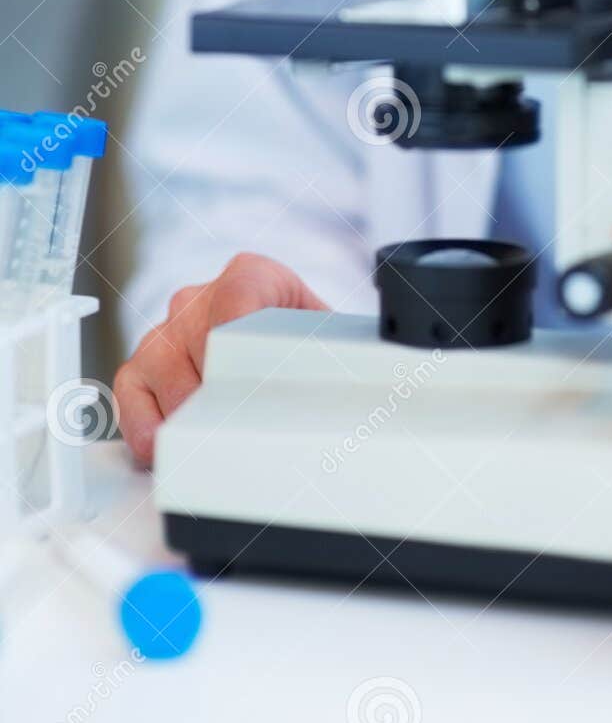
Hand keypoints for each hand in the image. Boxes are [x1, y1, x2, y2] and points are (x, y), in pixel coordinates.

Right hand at [114, 253, 328, 465]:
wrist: (277, 345)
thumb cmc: (300, 342)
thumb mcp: (323, 335)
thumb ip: (332, 345)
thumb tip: (369, 371)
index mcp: (251, 276)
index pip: (238, 296)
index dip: (242, 341)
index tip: (253, 380)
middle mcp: (200, 298)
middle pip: (200, 340)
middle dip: (222, 389)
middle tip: (246, 423)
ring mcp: (166, 332)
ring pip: (165, 369)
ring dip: (188, 411)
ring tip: (214, 439)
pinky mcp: (139, 368)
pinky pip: (131, 394)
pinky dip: (147, 425)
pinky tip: (166, 446)